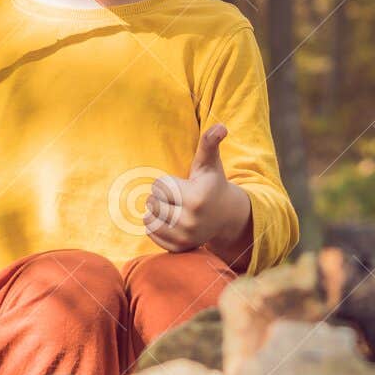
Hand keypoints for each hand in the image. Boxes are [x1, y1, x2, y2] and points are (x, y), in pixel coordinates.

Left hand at [144, 123, 249, 256]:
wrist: (225, 216)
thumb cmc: (211, 184)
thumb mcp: (210, 163)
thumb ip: (209, 143)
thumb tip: (221, 126)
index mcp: (196, 198)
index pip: (159, 186)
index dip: (168, 182)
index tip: (185, 186)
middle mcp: (191, 221)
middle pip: (152, 202)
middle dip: (162, 196)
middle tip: (180, 198)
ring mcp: (184, 237)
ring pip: (149, 218)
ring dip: (157, 210)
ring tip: (175, 208)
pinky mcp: (178, 248)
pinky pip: (150, 232)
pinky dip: (155, 225)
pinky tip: (172, 220)